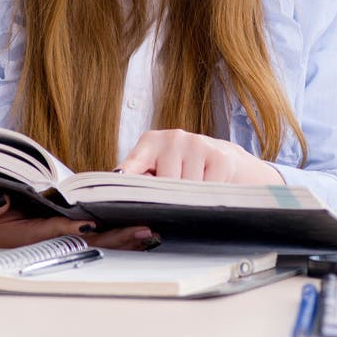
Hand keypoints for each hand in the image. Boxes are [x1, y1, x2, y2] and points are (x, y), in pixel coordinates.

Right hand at [0, 192, 159, 249]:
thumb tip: (0, 197)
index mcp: (33, 235)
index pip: (57, 231)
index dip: (74, 228)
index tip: (92, 223)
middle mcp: (54, 244)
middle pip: (90, 243)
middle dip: (116, 236)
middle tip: (142, 228)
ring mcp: (66, 245)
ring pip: (101, 246)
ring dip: (125, 240)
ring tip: (150, 231)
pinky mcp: (73, 243)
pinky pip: (103, 246)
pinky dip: (122, 242)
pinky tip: (143, 237)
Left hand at [116, 129, 285, 184]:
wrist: (223, 158)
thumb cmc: (183, 167)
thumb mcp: (159, 168)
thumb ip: (140, 180)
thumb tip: (120, 198)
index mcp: (150, 142)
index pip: (132, 165)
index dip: (123, 179)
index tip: (114, 189)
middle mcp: (172, 138)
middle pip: (161, 186)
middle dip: (166, 199)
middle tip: (173, 196)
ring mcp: (196, 144)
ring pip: (185, 191)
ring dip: (189, 198)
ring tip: (192, 188)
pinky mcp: (218, 156)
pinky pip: (206, 191)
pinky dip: (207, 196)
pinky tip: (207, 185)